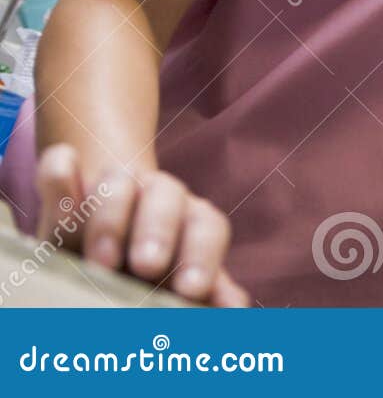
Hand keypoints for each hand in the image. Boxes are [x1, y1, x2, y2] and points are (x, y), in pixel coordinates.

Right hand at [34, 143, 249, 305]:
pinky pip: (59, 166)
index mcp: (189, 224)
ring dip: (109, 219)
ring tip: (100, 264)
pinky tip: (62, 177)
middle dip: (159, 230)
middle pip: (167, 196)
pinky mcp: (64, 185)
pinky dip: (58, 173)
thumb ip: (208, 293)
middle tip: (148, 267)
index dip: (202, 255)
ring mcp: (109, 189)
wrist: (101, 248)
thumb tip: (234, 307)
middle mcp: (155, 199)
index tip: (192, 290)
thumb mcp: (173, 288)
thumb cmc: (147, 278)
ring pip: (118, 182)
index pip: (206, 228)